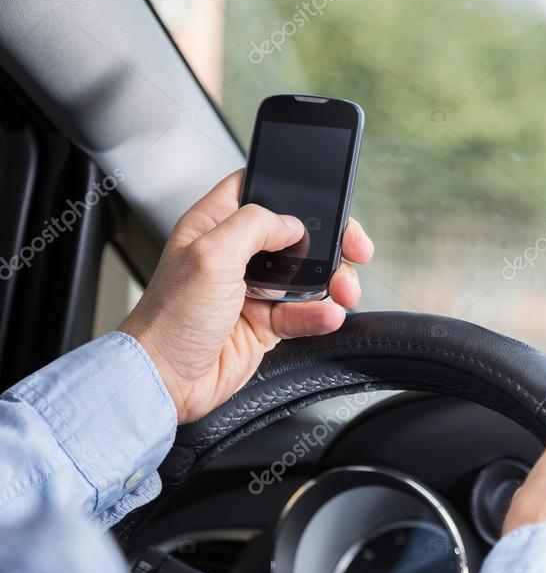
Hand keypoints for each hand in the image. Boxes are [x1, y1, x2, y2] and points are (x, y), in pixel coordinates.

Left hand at [120, 170, 373, 423]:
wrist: (165, 382)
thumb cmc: (168, 321)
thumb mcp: (210, 256)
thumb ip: (254, 226)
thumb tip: (291, 222)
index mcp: (214, 226)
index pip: (258, 190)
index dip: (292, 192)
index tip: (324, 202)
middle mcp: (235, 255)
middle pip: (295, 234)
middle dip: (329, 241)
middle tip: (352, 249)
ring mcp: (252, 289)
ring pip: (308, 275)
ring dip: (332, 281)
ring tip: (343, 290)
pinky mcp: (265, 323)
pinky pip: (304, 312)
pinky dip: (320, 314)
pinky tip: (327, 314)